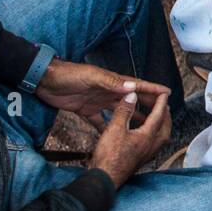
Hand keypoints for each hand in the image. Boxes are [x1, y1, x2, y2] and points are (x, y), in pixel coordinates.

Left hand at [36, 59, 170, 130]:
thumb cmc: (68, 75)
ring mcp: (97, 101)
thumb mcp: (92, 77)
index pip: (137, 85)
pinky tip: (114, 136)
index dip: (152, 89)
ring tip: (143, 126)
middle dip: (147, 104)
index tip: (167, 93)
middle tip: (162, 112)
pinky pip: (99, 121)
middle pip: (132, 99)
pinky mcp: (85, 110)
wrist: (44, 80)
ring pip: (119, 111)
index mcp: (112, 81)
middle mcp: (107, 91)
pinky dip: (107, 128)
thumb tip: (133, 87)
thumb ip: (111, 82)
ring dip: (131, 117)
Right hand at [87, 89, 171, 187]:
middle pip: (165, 126)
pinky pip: (154, 143)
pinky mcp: (142, 159)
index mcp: (148, 136)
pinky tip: (145, 133)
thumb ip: (124, 111)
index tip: (164, 93)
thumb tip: (132, 96)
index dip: (161, 102)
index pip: (159, 115)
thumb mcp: (115, 128)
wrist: (105, 178)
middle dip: (166, 114)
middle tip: (164, 105)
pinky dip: (154, 133)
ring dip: (161, 124)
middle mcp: (152, 145)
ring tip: (156, 117)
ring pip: (161, 135)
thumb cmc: (109, 156)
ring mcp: (148, 154)